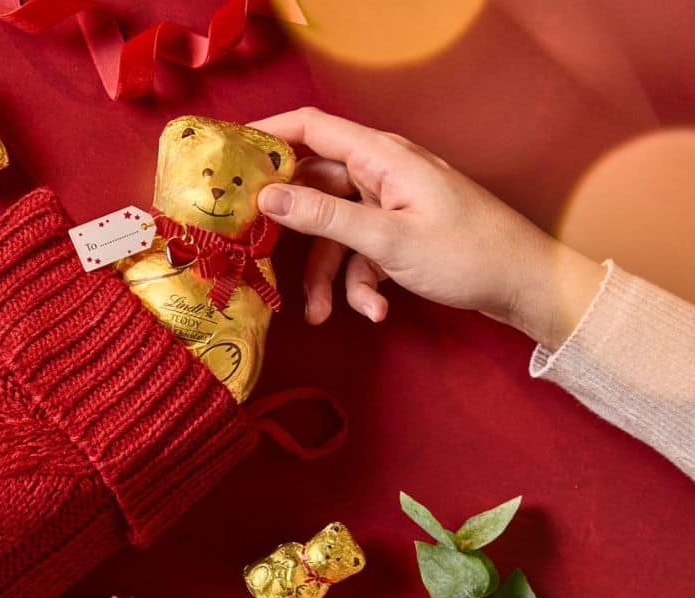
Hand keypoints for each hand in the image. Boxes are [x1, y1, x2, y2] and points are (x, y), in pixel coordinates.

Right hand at [251, 108, 604, 350]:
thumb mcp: (386, 239)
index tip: (226, 156)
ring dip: (327, 276)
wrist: (527, 287)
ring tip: (324, 314)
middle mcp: (381, 172)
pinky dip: (360, 283)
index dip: (266, 135)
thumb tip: (266, 197)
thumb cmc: (468, 254)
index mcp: (381, 156)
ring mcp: (389, 203)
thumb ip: (324, 217)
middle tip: (252, 248)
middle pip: (313, 188)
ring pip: (333, 231)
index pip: (311, 127)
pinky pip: (359, 252)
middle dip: (290, 229)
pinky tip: (375, 310)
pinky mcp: (397, 232)